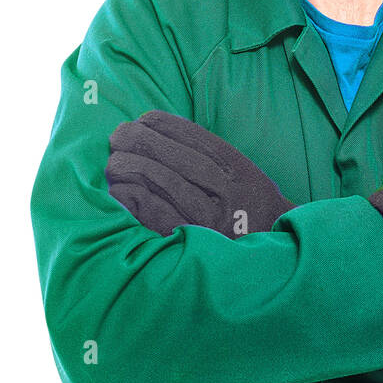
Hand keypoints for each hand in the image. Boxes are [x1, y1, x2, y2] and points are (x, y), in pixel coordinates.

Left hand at [105, 110, 296, 237]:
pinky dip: (137, 201)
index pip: (201, 140)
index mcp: (242, 173)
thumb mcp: (243, 178)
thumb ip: (211, 157)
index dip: (168, 126)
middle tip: (119, 134)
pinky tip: (120, 190)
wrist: (269, 264)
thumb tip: (160, 132)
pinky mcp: (194, 245)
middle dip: (146, 142)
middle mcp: (231, 195)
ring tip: (113, 161)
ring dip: (136, 168)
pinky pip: (160, 218)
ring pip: (170, 184)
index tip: (143, 118)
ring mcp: (213, 223)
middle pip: (182, 160)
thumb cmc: (245, 213)